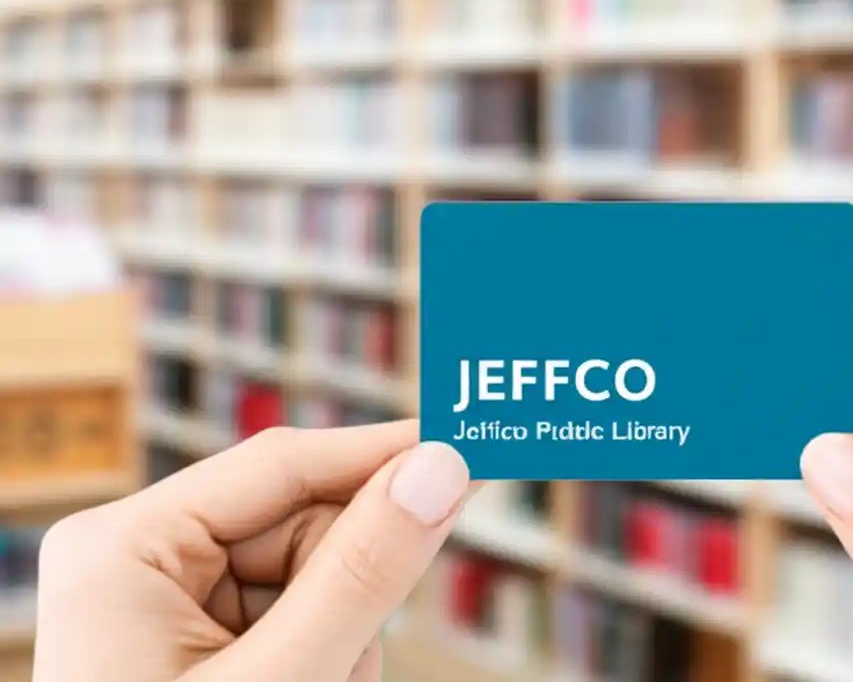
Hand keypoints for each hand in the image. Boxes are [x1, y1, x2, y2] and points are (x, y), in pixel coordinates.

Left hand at [34, 422, 469, 680]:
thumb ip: (364, 575)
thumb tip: (442, 469)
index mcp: (127, 544)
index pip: (285, 465)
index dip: (384, 454)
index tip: (472, 446)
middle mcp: (145, 559)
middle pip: (305, 528)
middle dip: (351, 597)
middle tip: (343, 667)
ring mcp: (171, 603)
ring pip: (316, 580)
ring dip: (342, 641)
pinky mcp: (202, 643)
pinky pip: (301, 621)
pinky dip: (326, 662)